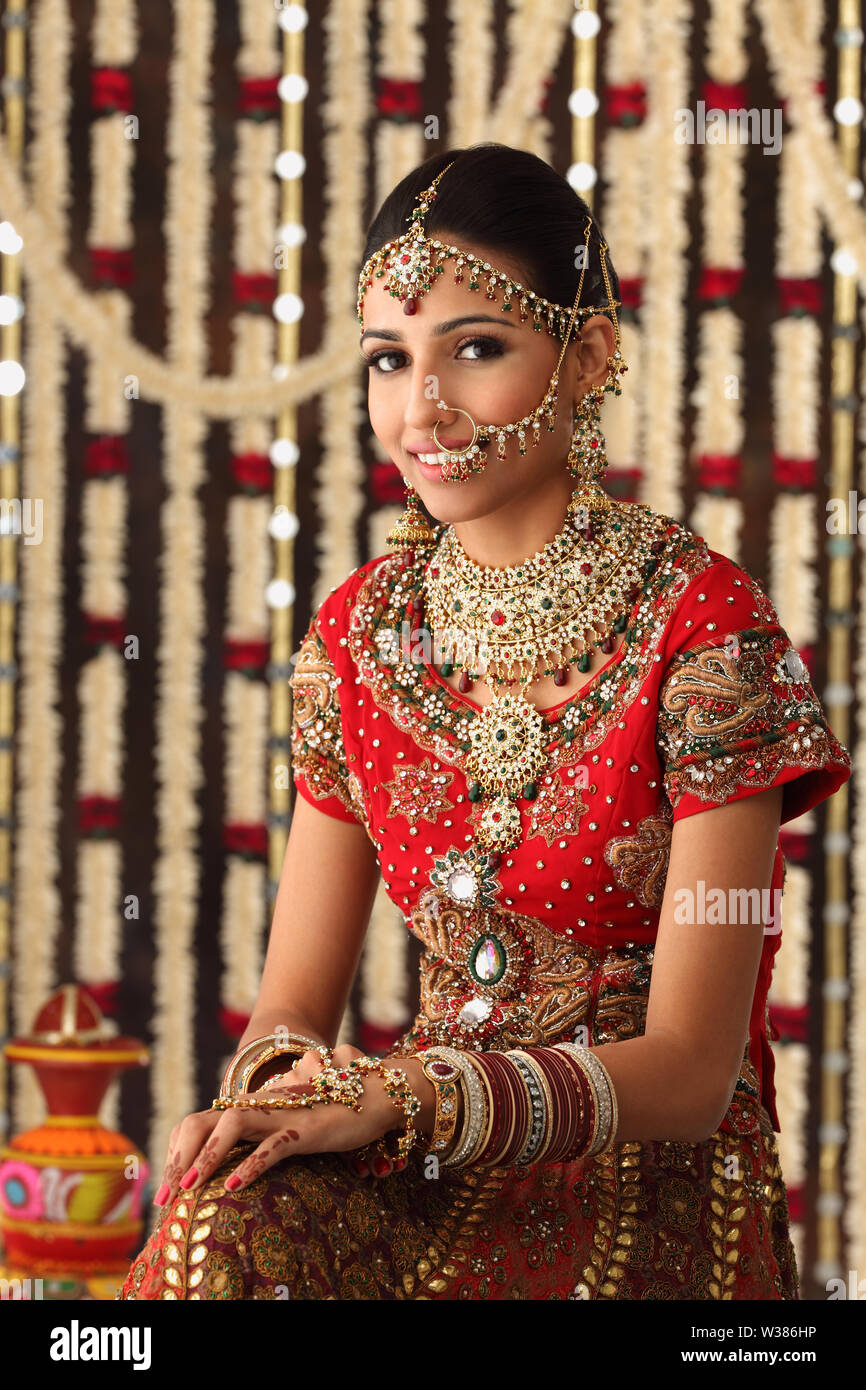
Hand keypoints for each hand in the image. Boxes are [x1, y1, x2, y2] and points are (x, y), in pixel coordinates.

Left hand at [151, 1044, 419, 1204]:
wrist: (373, 1093)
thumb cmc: (327, 1113)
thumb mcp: (283, 1128)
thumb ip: (256, 1137)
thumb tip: (231, 1165)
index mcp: (247, 1107)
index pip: (196, 1124)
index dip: (176, 1154)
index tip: (165, 1191)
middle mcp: (257, 1105)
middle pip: (202, 1123)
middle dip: (178, 1161)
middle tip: (165, 1201)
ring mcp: (281, 1114)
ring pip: (232, 1126)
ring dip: (206, 1158)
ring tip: (190, 1190)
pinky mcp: (306, 1127)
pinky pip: (273, 1145)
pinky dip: (252, 1164)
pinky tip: (235, 1186)